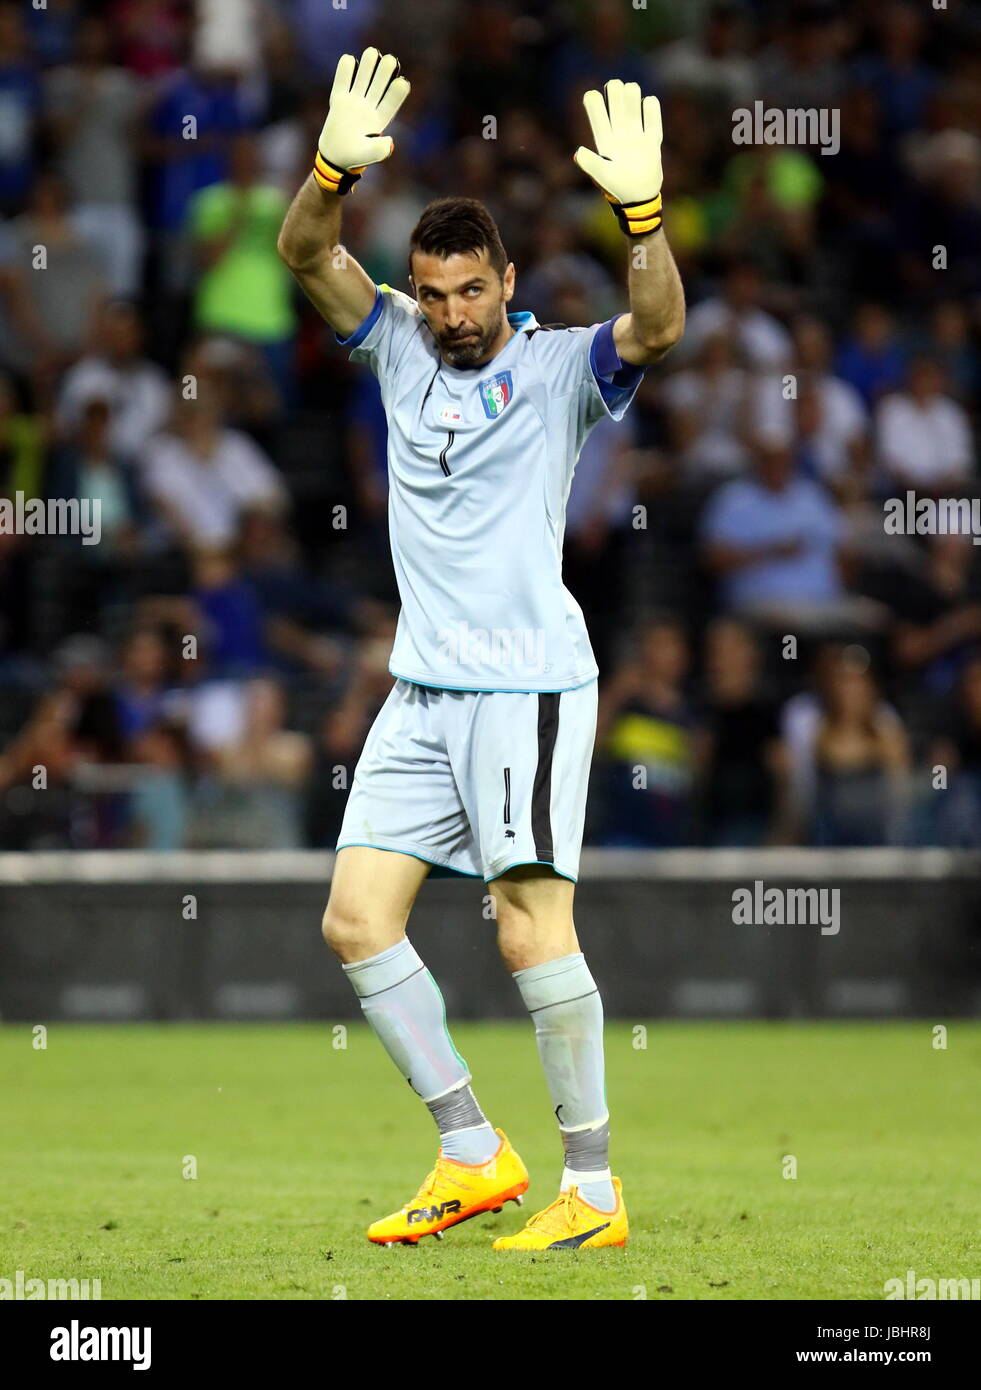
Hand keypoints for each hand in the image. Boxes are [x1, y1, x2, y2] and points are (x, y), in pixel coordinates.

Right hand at [315, 47, 410, 195]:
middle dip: (384, 73)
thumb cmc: (355, 157)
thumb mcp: (368, 155)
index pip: (391, 103)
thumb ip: (380, 150)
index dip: (397, 94)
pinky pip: (343, 82)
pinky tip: (349, 60)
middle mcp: (369, 108)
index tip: (403, 82)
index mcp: (379, 120)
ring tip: (372, 52)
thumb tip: (390, 142)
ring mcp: (354, 102)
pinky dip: (345, 70)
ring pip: (363, 79)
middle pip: (378, 86)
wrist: (336, 157)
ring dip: (368, 66)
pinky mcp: (340, 99)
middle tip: (390, 60)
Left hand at [573, 80, 662, 235]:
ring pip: (633, 110)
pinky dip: (652, 110)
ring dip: (632, 97)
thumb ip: (591, 164)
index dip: (594, 105)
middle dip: (615, 94)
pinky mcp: (651, 143)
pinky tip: (648, 101)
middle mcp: (620, 137)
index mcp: (606, 143)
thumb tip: (578, 152)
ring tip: (630, 88)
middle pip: (616, 109)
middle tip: (614, 85)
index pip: (599, 119)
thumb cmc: (618, 189)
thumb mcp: (602, 176)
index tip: (590, 94)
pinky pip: (652, 122)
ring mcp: (636, 138)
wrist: (639, 200)